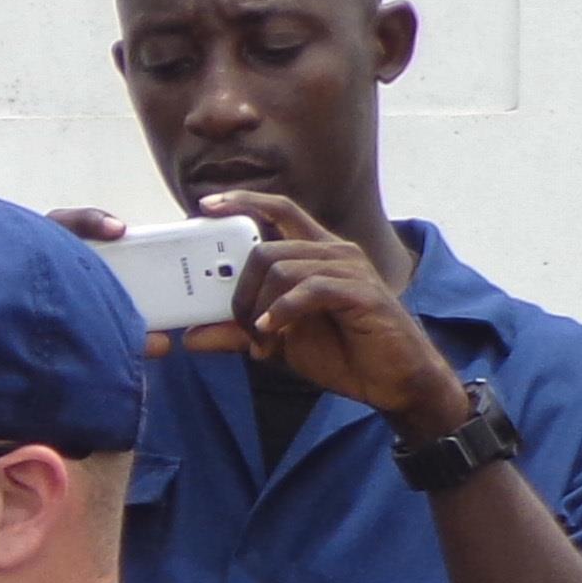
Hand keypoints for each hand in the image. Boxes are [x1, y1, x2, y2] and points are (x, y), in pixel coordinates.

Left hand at [175, 191, 467, 431]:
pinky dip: (282, 312)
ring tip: (263, 339)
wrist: (391, 380)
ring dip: (260, 309)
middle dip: (240, 291)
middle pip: (265, 249)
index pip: (278, 210)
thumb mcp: (276, 343)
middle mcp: (333, 252)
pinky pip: (309, 289)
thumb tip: (190, 337)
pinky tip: (272, 333)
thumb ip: (237, 333)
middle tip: (240, 325)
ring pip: (282, 269)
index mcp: (315, 253)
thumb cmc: (341, 352)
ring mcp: (350, 269)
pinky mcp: (361, 292)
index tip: (206, 207)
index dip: (243, 202)